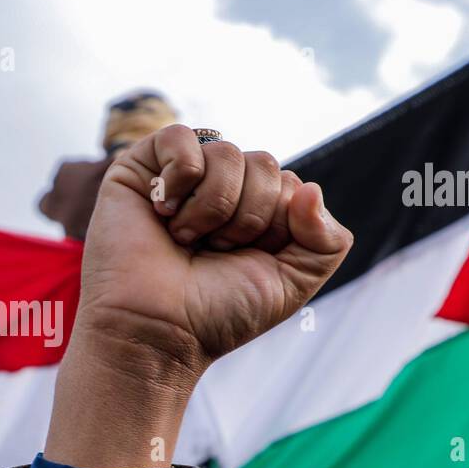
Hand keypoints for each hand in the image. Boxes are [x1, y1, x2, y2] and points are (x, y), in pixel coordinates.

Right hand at [44, 125, 352, 467]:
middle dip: (247, 218)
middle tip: (212, 251)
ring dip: (212, 208)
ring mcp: (182, 176)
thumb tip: (309, 189)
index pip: (290, 185)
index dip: (275, 226)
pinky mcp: (141, 167)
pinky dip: (180, 176)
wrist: (157, 330)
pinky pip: (180, 137)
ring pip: (227, 153)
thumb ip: (328, 240)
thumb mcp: (292, 283)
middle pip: (264, 165)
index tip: (244, 261)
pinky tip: (162, 210)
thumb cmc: (217, 312)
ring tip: (184, 239)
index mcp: (257, 212)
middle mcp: (221, 189)